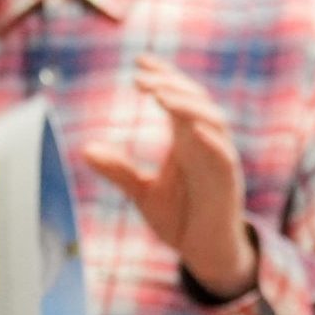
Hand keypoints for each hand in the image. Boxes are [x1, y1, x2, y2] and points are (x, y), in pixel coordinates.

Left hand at [77, 55, 256, 298]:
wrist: (204, 253)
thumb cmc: (180, 219)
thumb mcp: (143, 192)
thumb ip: (118, 171)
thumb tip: (86, 149)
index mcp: (185, 141)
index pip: (177, 98)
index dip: (162, 77)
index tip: (139, 61)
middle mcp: (205, 144)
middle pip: (193, 101)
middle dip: (170, 84)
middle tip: (141, 75)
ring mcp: (219, 160)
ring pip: (212, 120)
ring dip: (187, 105)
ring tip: (161, 94)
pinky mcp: (227, 182)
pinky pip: (224, 156)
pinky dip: (211, 140)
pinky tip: (192, 129)